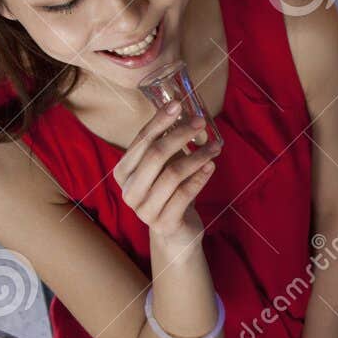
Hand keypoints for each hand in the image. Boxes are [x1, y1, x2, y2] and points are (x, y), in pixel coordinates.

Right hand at [112, 103, 221, 243]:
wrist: (175, 233)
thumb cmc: (169, 193)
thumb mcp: (163, 167)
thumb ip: (165, 144)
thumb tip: (183, 110)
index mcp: (123, 172)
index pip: (141, 141)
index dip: (159, 121)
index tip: (177, 104)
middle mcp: (129, 191)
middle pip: (156, 155)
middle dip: (180, 134)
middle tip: (201, 122)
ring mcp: (144, 210)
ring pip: (172, 174)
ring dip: (197, 156)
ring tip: (215, 147)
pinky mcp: (164, 223)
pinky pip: (184, 194)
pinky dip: (199, 178)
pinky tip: (211, 166)